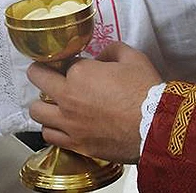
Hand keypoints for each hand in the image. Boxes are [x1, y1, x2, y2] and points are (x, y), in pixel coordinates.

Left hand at [27, 42, 160, 163]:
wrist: (158, 127)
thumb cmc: (146, 91)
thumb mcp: (132, 58)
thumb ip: (111, 50)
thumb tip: (101, 57)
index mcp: (79, 72)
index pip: (59, 61)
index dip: (66, 61)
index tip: (71, 64)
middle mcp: (67, 97)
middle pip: (37, 78)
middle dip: (41, 73)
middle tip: (47, 75)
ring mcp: (69, 123)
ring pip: (37, 111)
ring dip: (44, 104)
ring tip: (54, 104)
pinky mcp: (76, 144)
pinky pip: (49, 136)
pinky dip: (52, 129)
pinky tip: (61, 126)